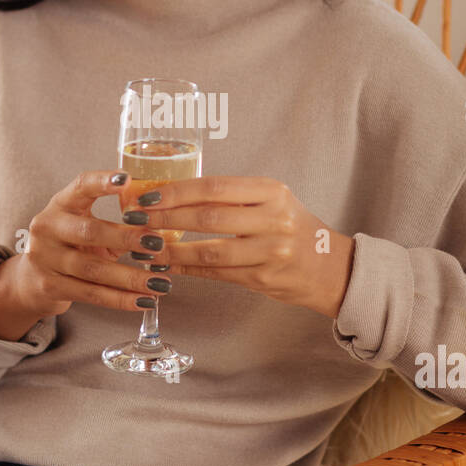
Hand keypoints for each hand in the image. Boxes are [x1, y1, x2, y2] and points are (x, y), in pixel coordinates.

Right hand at [0, 170, 174, 338]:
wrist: (33, 278)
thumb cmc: (72, 245)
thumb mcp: (86, 224)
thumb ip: (116, 223)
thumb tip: (164, 227)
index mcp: (61, 204)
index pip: (81, 186)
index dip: (103, 182)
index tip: (128, 179)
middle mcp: (47, 227)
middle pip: (90, 232)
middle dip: (126, 238)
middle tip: (158, 244)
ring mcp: (45, 258)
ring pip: (94, 269)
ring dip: (131, 277)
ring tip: (161, 282)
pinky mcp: (49, 286)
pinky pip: (91, 294)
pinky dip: (120, 299)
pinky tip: (144, 301)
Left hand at [123, 175, 354, 319]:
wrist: (329, 266)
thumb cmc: (292, 229)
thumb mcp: (270, 202)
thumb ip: (230, 199)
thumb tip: (173, 195)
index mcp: (271, 192)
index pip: (215, 187)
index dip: (177, 192)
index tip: (147, 196)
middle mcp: (273, 219)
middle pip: (208, 217)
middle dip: (166, 219)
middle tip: (136, 220)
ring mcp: (271, 251)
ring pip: (209, 250)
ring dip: (171, 250)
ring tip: (144, 247)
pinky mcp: (264, 278)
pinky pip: (217, 272)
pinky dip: (189, 269)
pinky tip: (168, 265)